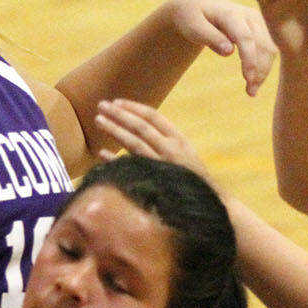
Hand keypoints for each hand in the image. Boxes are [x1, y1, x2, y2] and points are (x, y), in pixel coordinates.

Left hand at [93, 99, 211, 181]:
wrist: (208, 205)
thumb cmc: (193, 180)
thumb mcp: (185, 155)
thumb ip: (166, 142)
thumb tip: (140, 130)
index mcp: (179, 139)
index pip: (154, 117)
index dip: (134, 108)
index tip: (117, 102)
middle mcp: (171, 149)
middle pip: (140, 126)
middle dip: (119, 114)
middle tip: (101, 105)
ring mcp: (162, 165)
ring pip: (133, 143)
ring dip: (114, 130)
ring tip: (98, 120)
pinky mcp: (155, 181)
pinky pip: (130, 167)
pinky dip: (114, 160)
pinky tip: (101, 153)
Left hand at [165, 0, 276, 95]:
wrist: (198, 5)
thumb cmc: (192, 17)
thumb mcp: (193, 27)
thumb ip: (210, 37)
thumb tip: (229, 52)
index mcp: (231, 13)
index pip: (246, 37)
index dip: (249, 59)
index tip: (248, 79)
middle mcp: (248, 15)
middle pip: (263, 44)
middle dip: (260, 69)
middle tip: (250, 93)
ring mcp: (257, 20)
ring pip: (270, 47)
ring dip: (264, 70)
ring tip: (251, 91)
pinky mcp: (260, 28)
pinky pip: (268, 48)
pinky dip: (264, 66)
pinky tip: (255, 82)